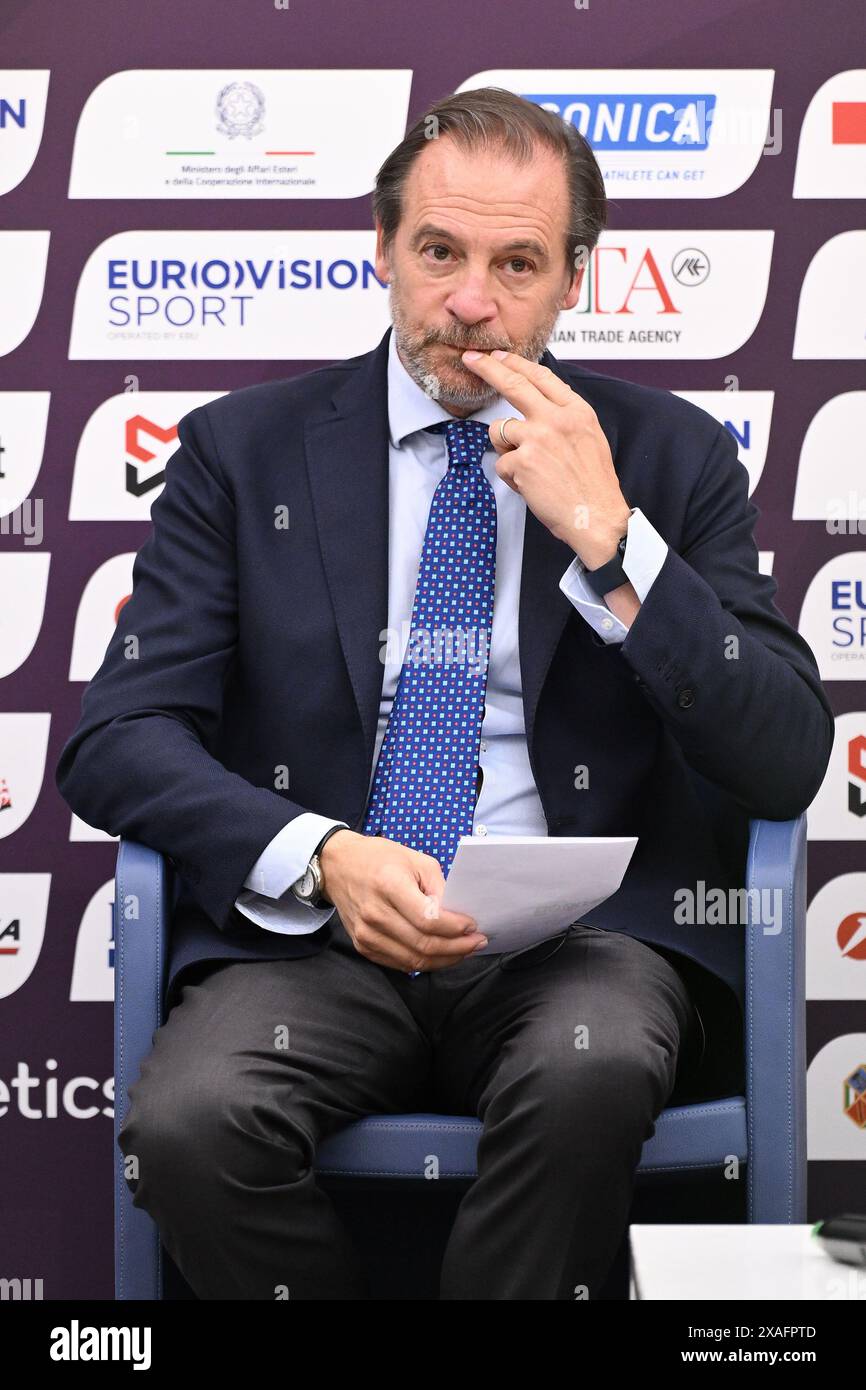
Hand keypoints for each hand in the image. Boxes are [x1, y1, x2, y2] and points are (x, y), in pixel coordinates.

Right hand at [318, 829, 487, 970]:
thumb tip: (458, 915)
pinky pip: (400, 963)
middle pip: (423, 944)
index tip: (472, 925)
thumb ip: (438, 888)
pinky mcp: (363, 946)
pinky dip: (424, 962)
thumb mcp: (416, 860)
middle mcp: (374, 913)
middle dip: (457, 948)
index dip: (455, 927)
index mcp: (389, 885)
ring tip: (463, 951)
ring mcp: (366, 933)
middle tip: (476, 942)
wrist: (338, 866)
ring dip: (444, 959)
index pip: (428, 920)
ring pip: (414, 960)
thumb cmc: (379, 858)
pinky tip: (441, 954)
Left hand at [460, 348, 631, 568]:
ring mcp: (538, 438)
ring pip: (499, 430)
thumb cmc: (593, 485)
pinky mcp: (522, 461)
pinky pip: (501, 463)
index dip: (517, 364)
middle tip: (471, 358)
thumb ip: (565, 418)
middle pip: (514, 385)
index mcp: (577, 411)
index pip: (541, 377)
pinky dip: (511, 477)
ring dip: (505, 450)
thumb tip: (538, 405)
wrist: (596, 517)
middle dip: (488, 368)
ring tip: (529, 469)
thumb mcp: (590, 438)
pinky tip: (531, 487)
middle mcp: (557, 419)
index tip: (500, 356)